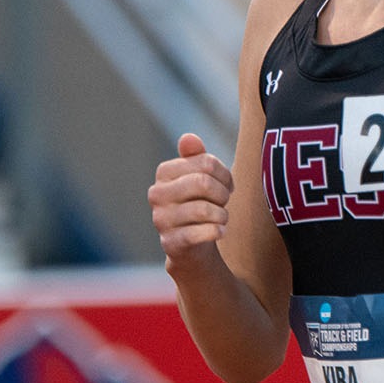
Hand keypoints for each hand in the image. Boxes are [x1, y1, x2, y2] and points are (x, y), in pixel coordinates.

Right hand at [149, 133, 233, 267]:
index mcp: (164, 172)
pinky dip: (217, 231)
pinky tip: (219, 231)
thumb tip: (189, 138)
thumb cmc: (198, 203)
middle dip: (222, 194)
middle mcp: (157, 194)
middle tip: (224, 202)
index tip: (226, 185)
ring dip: (222, 215)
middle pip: (203, 183)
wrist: (191, 244)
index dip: (225, 174)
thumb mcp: (199, 176)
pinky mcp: (170, 242)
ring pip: (204, 210)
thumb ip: (196, 156)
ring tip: (221, 218)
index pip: (206, 162)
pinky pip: (201, 233)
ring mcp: (161, 219)